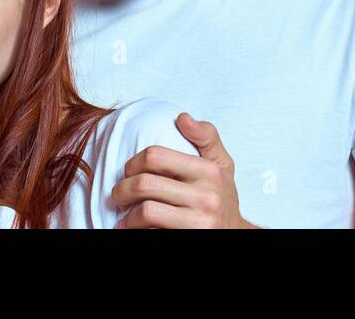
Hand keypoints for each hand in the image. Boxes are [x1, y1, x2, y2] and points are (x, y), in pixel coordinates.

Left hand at [112, 114, 254, 228]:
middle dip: (122, 190)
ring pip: (146, 211)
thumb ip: (206, 136)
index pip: (155, 156)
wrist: (236, 234)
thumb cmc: (222, 197)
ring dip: (127, 216)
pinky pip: (152, 232)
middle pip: (145, 184)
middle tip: (118, 195)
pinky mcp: (192, 237)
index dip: (133, 163)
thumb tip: (182, 117)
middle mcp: (206, 196)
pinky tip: (137, 229)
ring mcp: (199, 222)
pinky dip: (139, 231)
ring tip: (124, 217)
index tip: (128, 172)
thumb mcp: (222, 164)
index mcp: (209, 170)